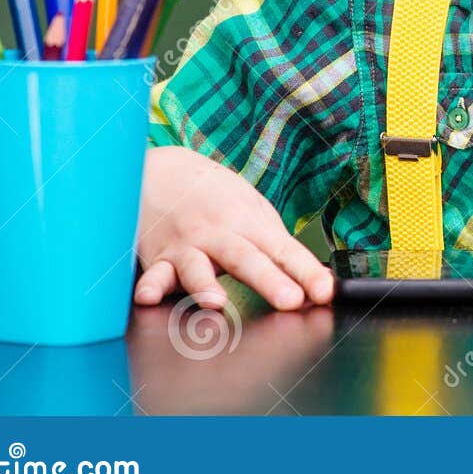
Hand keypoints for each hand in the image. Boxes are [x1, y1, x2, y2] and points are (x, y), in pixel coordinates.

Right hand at [133, 146, 333, 311]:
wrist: (162, 170)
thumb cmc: (215, 196)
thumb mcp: (252, 210)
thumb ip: (276, 245)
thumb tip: (314, 281)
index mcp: (249, 223)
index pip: (284, 250)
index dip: (307, 272)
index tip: (325, 292)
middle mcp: (219, 234)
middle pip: (247, 260)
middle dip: (270, 280)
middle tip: (291, 300)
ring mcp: (187, 246)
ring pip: (197, 268)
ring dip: (205, 286)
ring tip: (216, 303)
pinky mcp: (157, 256)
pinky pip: (152, 273)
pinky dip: (149, 285)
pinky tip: (147, 296)